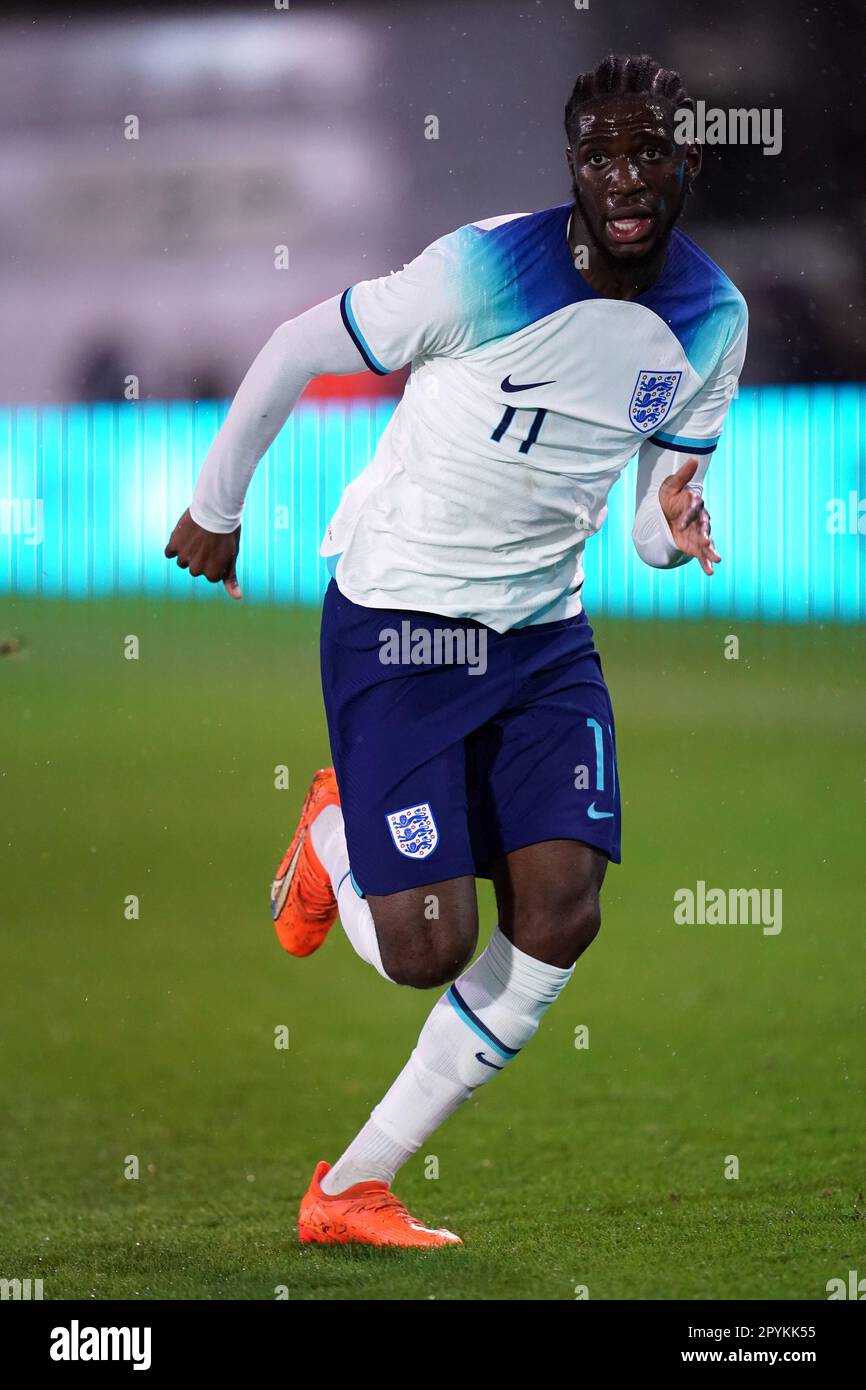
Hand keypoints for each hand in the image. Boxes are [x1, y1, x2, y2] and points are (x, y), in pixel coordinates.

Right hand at [164, 510, 241, 599]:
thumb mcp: (232, 557)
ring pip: (182, 561)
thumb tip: (237, 598)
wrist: (216, 511)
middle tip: (209, 542)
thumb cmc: (227, 534)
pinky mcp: (173, 545)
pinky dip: (174, 546)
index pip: (210, 575)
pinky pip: (169, 553)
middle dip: (201, 557)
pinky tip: (184, 536)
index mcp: (212, 574)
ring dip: (188, 551)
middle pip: (195, 569)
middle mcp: (196, 569)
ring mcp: (184, 558)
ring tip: (198, 538)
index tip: (220, 549)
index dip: (215, 560)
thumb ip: (230, 578)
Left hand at [658, 458, 720, 575]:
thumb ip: (683, 476)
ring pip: (707, 542)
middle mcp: (700, 520)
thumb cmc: (670, 498)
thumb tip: (693, 459)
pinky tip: (710, 573)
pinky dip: (706, 563)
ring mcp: (699, 533)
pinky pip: (702, 554)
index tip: (680, 521)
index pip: (694, 508)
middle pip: (704, 527)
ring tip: (717, 560)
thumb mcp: (671, 485)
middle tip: (706, 541)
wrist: (665, 513)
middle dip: (705, 535)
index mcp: (695, 505)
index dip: (688, 514)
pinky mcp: (695, 545)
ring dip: (711, 551)